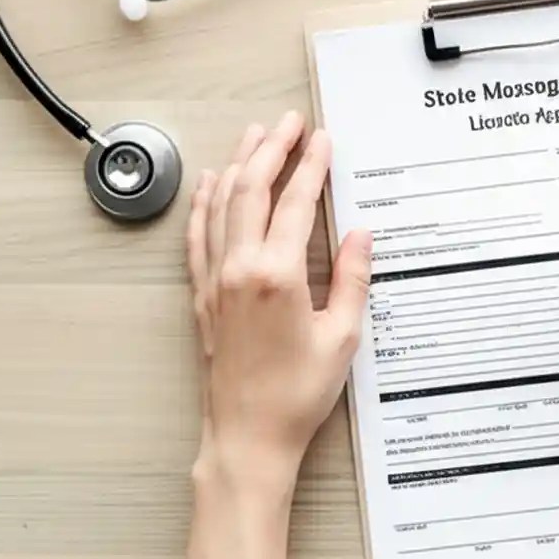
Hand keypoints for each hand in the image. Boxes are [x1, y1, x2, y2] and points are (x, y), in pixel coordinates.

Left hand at [186, 112, 371, 484]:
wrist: (248, 435)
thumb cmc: (296, 395)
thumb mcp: (342, 337)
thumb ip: (353, 279)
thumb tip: (360, 235)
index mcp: (278, 275)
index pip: (296, 203)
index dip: (311, 166)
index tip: (322, 140)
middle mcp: (239, 269)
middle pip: (252, 190)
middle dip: (272, 148)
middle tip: (290, 122)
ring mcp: (215, 281)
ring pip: (221, 204)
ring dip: (238, 164)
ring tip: (255, 136)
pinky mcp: (203, 296)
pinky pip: (199, 235)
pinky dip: (205, 203)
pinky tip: (211, 184)